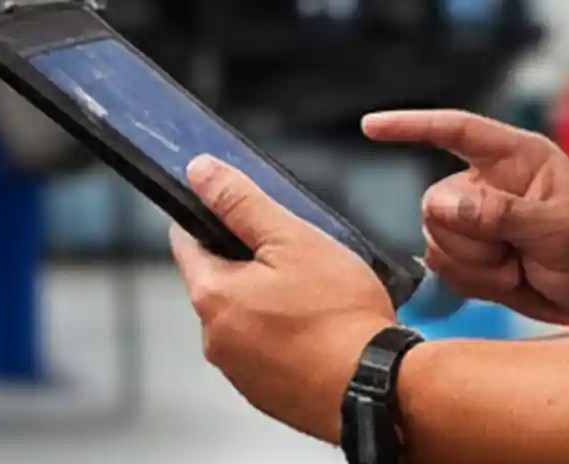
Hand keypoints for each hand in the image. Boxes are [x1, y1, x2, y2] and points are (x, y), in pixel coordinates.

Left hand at [171, 155, 394, 444]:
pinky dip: (283, 338)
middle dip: (247, 263)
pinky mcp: (266, 395)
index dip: (211, 220)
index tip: (238, 214)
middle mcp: (214, 337)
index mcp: (211, 295)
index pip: (186, 242)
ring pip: (242, 317)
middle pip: (217, 281)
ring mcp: (239, 371)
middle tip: (294, 256)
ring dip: (267, 302)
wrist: (382, 391)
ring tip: (315, 296)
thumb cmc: (339, 316)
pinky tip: (318, 331)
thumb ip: (241, 203)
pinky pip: (264, 351)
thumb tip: (199, 172)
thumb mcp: (292, 239)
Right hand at [363, 109, 568, 328]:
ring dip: (475, 264)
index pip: (454, 130)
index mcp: (514, 158)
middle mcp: (486, 182)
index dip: (411, 125)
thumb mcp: (560, 230)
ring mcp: (472, 218)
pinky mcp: (465, 251)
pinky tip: (505, 279)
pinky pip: (439, 265)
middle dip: (471, 238)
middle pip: (435, 202)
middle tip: (515, 253)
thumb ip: (502, 214)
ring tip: (517, 267)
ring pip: (434, 238)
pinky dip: (471, 281)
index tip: (371, 125)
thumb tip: (445, 206)